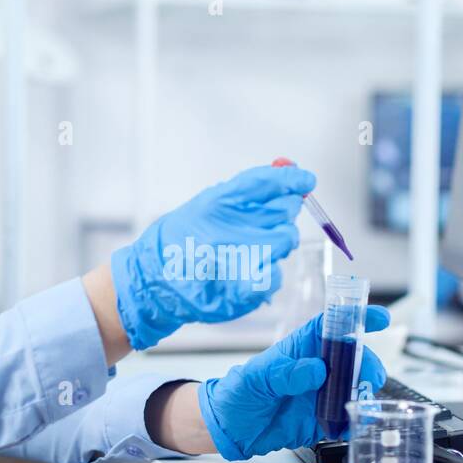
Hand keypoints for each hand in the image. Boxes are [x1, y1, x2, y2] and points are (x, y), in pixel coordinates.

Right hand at [110, 165, 314, 350]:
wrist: (156, 280)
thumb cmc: (184, 239)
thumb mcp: (209, 204)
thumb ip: (247, 190)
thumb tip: (289, 172)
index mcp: (217, 203)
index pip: (266, 182)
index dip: (291, 180)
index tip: (306, 180)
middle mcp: (229, 230)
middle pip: (285, 211)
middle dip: (283, 214)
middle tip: (267, 222)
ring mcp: (238, 261)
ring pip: (286, 240)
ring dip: (277, 242)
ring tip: (253, 248)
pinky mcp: (245, 290)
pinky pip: (277, 272)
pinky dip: (269, 270)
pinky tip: (250, 270)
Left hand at [195, 306, 389, 460]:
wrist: (228, 429)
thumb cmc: (237, 394)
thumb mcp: (256, 379)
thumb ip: (284, 373)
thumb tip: (316, 370)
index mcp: (301, 350)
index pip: (332, 327)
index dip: (357, 318)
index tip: (379, 317)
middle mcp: (316, 370)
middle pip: (353, 359)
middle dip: (367, 365)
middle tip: (369, 378)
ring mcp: (321, 395)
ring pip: (355, 389)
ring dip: (364, 394)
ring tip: (359, 403)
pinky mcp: (322, 421)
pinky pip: (346, 420)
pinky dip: (354, 423)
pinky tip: (351, 425)